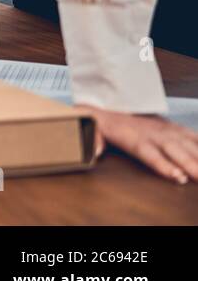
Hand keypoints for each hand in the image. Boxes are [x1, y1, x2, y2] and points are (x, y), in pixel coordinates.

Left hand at [81, 106, 197, 183]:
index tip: (178, 176)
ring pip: (188, 144)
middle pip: (174, 151)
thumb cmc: (106, 122)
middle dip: (190, 165)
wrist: (115, 103)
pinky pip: (193, 136)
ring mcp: (167, 131)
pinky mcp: (175, 128)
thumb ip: (94, 140)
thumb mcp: (93, 128)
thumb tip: (94, 152)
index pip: (150, 153)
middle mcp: (154, 135)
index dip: (164, 165)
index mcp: (135, 138)